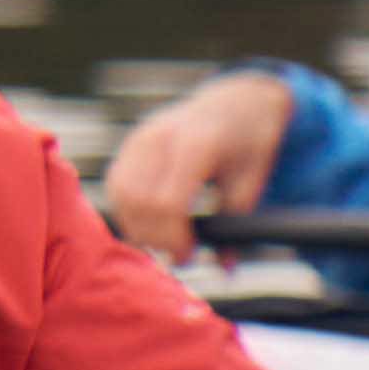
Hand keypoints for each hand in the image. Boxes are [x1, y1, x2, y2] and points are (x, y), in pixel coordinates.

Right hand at [100, 69, 297, 261]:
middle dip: (154, 236)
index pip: (167, 203)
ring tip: (160, 242)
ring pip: (120, 193)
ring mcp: (140, 136)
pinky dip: (127, 209)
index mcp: (196, 144)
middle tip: (177, 255)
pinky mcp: (130, 142)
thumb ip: (235, 224)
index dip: (174, 237)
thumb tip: (223, 268)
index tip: (188, 256)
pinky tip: (148, 223)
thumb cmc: (250, 143)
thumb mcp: (252, 183)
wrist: (238, 101)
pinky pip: (116, 183)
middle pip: (139, 201)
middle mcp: (160, 136)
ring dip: (136, 225)